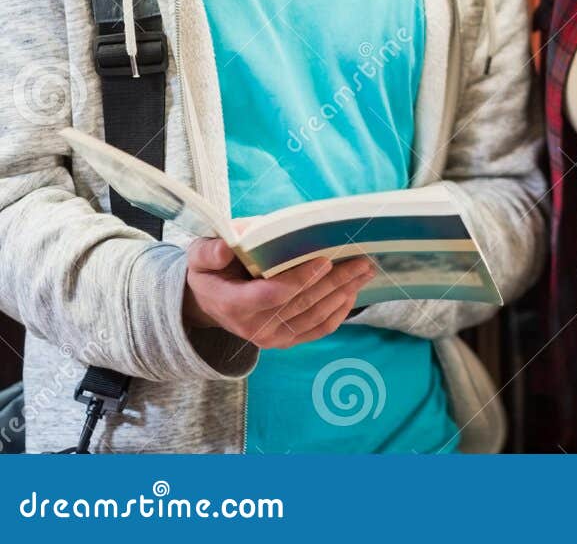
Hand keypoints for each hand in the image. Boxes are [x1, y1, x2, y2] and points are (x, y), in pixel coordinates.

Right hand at [182, 238, 376, 350]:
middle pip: (302, 303)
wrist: (211, 302)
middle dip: (335, 280)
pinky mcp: (286, 341)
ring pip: (315, 315)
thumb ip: (210, 251)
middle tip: (361, 260)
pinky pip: (318, 329)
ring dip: (344, 293)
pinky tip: (353, 293)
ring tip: (365, 272)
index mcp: (232, 303)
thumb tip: (226, 247)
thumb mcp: (200, 256)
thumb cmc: (211, 271)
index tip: (324, 260)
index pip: (271, 295)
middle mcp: (253, 326)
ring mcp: (272, 338)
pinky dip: (339, 312)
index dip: (299, 279)